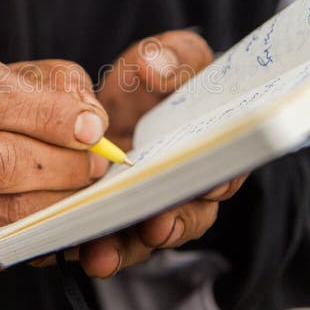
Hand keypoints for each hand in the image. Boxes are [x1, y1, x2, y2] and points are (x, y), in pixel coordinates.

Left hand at [79, 30, 247, 277]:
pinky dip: (99, 251)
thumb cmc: (150, 82)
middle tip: (158, 224)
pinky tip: (83, 253)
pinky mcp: (117, 224)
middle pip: (191, 213)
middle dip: (175, 220)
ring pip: (149, 237)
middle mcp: (187, 186)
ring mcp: (152, 209)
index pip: (227, 167)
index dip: (221, 176)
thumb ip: (172, 57)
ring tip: (107, 253)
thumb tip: (157, 67)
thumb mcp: (163, 58)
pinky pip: (112, 244)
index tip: (209, 182)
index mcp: (211, 146)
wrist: (109, 109)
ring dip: (131, 246)